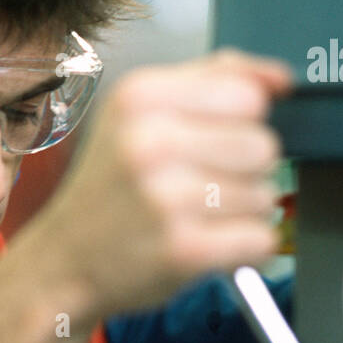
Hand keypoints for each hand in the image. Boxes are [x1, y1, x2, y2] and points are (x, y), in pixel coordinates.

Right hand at [36, 49, 292, 319]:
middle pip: (263, 146)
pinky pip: (261, 239)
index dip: (239, 122)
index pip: (248, 95)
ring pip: (266, 196)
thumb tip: (279, 79)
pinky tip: (205, 245)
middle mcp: (150, 141)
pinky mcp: (185, 249)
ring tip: (193, 217)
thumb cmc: (108, 190)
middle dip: (242, 172)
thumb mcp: (138, 114)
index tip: (206, 141)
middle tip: (195, 186)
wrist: (62, 263)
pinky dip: (243, 248)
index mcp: (140, 96)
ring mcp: (167, 197)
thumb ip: (210, 80)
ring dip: (240, 213)